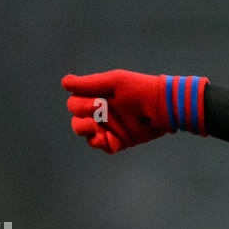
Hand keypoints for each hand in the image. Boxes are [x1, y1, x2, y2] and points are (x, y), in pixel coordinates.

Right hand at [61, 70, 206, 152]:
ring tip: (98, 130)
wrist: (163, 106)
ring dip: (88, 133)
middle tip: (96, 116)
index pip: (74, 104)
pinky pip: (104, 146)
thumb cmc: (139, 89)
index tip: (98, 102)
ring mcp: (110, 128)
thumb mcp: (114, 82)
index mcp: (96, 97)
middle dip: (81, 122)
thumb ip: (89, 84)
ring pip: (88, 136)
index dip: (80, 105)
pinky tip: (111, 140)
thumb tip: (65, 82)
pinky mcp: (120, 141)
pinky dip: (103, 144)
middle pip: (77, 122)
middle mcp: (100, 113)